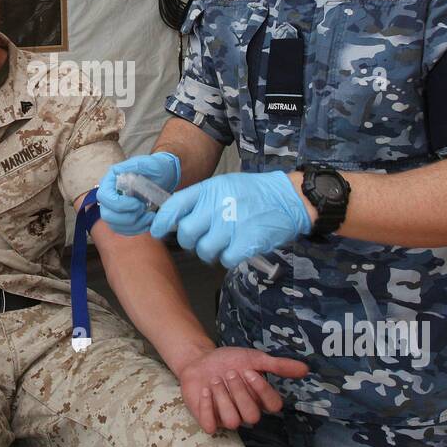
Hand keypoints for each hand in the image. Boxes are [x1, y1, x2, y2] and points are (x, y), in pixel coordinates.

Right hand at [96, 152, 180, 234]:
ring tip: (150, 217)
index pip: (104, 197)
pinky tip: (149, 222)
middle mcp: (109, 196)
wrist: (163, 177)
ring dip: (135, 225)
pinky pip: (125, 230)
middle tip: (143, 209)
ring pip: (116, 226)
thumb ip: (135, 166)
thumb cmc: (154, 168)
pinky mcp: (122, 219)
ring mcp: (114, 209)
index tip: (137, 204)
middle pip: (107, 215)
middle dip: (127, 217)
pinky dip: (138, 229)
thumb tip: (118, 170)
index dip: (119, 204)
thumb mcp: (148, 163)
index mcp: (110, 181)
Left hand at [150, 171, 311, 268]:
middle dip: (191, 242)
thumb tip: (175, 219)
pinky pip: (225, 259)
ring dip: (212, 252)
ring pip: (205, 250)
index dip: (162, 222)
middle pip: (187, 234)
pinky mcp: (247, 241)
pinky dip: (230, 258)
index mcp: (209, 189)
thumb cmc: (253, 194)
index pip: (175, 205)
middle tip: (202, 240)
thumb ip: (200, 200)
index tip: (157, 231)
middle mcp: (217, 205)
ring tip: (224, 243)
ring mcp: (232, 223)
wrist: (289, 198)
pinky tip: (238, 248)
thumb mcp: (223, 186)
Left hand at [176, 346, 306, 434]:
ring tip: (214, 380)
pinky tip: (204, 391)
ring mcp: (227, 418)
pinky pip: (211, 426)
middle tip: (230, 374)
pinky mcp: (209, 421)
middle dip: (240, 393)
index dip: (262, 390)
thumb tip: (306, 369)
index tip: (249, 371)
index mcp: (261, 398)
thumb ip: (278, 365)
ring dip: (222, 398)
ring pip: (232, 421)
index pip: (273, 406)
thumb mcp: (254, 358)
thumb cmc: (230, 361)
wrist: (201, 360)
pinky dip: (207, 407)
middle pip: (252, 416)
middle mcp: (246, 411)